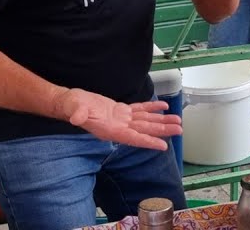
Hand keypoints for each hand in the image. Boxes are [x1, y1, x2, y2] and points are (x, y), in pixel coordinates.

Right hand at [58, 89, 181, 150]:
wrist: (69, 103)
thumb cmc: (70, 107)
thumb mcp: (73, 109)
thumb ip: (77, 114)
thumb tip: (77, 117)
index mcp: (109, 130)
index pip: (132, 138)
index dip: (147, 142)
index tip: (163, 146)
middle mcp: (118, 127)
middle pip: (144, 130)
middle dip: (162, 130)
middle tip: (179, 129)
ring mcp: (121, 119)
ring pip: (145, 121)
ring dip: (161, 121)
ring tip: (177, 120)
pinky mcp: (120, 111)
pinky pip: (139, 110)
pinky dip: (152, 109)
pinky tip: (163, 107)